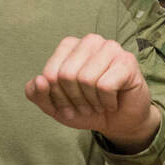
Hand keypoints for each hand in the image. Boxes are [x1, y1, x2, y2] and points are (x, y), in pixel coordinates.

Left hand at [25, 33, 160, 152]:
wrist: (119, 122)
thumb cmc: (87, 108)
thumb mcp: (55, 106)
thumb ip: (37, 94)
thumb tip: (39, 80)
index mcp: (70, 46)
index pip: (50, 73)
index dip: (56, 96)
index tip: (68, 105)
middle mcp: (90, 41)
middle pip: (67, 75)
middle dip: (74, 99)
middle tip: (86, 107)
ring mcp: (110, 48)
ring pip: (86, 79)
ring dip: (91, 101)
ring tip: (98, 105)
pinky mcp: (127, 61)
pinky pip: (105, 85)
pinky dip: (106, 102)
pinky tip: (112, 102)